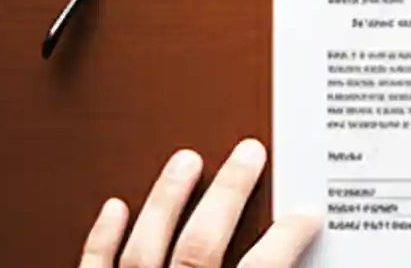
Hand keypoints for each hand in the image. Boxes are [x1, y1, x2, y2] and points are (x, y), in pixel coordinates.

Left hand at [77, 138, 319, 267]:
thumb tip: (305, 265)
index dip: (287, 237)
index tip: (306, 212)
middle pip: (201, 244)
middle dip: (228, 193)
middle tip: (248, 154)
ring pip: (146, 247)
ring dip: (168, 199)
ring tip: (186, 160)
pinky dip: (103, 237)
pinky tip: (115, 207)